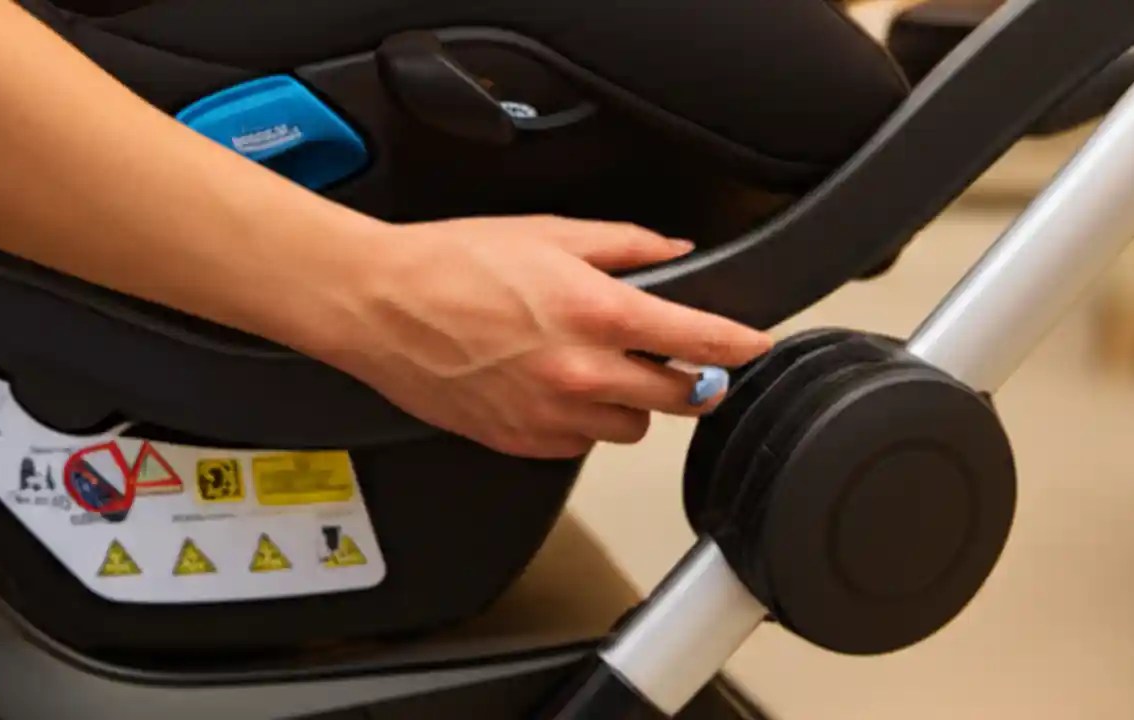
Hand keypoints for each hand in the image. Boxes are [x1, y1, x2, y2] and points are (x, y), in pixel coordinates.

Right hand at [321, 216, 772, 458]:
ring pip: (631, 429)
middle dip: (690, 382)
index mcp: (597, 313)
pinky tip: (554, 390)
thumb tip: (673, 255)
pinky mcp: (519, 442)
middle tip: (675, 362)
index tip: (755, 346)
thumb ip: (623, 245)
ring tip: (596, 370)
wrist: (378, 305)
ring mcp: (550, 415)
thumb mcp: (548, 234)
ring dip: (631, 405)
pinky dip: (582, 423)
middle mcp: (581, 373)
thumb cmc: (450, 264)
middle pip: (679, 400)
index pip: (699, 341)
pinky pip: (579, 445)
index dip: (740, 345)